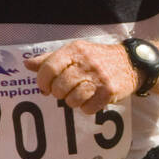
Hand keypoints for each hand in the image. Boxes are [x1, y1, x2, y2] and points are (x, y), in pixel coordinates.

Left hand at [23, 41, 138, 114]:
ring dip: (72, 102)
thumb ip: (50, 59)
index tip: (45, 88)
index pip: (49, 68)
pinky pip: (88, 108)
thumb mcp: (75, 52)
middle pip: (59, 87)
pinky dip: (86, 108)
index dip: (42, 82)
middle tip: (65, 91)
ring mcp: (99, 77)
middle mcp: (86, 62)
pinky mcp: (109, 91)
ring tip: (79, 95)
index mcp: (75, 50)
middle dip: (58, 94)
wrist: (131, 62)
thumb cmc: (97, 58)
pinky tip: (91, 100)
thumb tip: (27, 64)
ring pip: (72, 100)